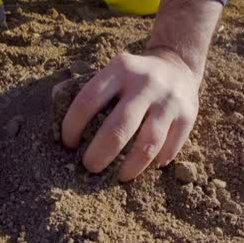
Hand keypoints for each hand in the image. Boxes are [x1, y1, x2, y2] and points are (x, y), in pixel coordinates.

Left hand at [61, 50, 200, 180]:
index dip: (73, 126)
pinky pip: (169, 149)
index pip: (88, 101)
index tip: (69, 143)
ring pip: (148, 144)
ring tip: (118, 176)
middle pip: (118, 128)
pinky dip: (154, 163)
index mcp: (120, 69)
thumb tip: (55, 101)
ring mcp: (169, 100)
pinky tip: (144, 166)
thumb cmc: (131, 76)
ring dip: (130, 167)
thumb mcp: (110, 71)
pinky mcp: (188, 115)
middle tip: (89, 167)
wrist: (177, 65)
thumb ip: (83, 85)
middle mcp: (145, 83)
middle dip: (99, 155)